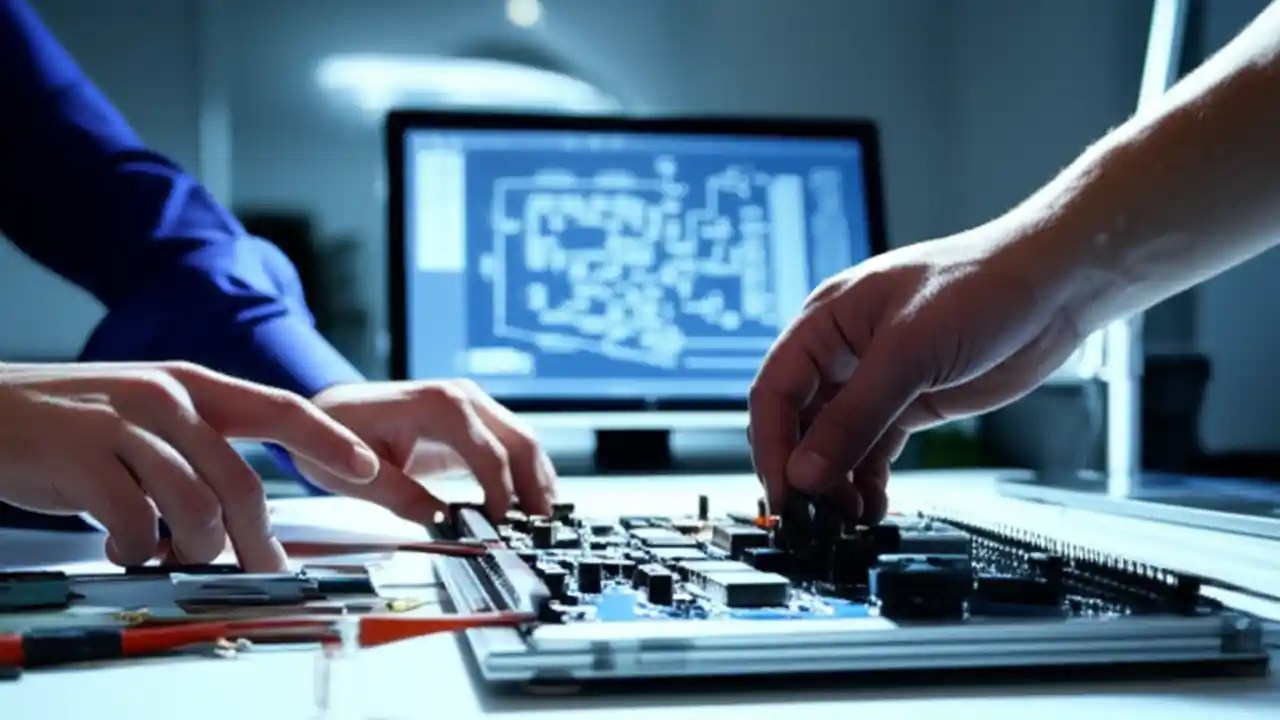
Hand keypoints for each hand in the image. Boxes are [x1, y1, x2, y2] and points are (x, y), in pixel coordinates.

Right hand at [0, 362, 379, 570]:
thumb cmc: (68, 420)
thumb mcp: (143, 411)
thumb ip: (198, 445)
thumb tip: (245, 511)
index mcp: (190, 385)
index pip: (280, 410)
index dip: (331, 441)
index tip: (371, 469)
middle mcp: (166, 399)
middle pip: (243, 483)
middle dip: (258, 541)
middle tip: (263, 571)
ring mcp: (125, 426)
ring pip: (195, 510)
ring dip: (189, 548)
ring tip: (161, 549)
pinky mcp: (83, 458)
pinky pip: (137, 526)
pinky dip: (135, 549)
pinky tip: (116, 542)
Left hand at [292, 380, 556, 522]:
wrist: (331, 408)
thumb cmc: (338, 433)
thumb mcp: (356, 472)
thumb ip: (399, 495)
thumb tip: (442, 520)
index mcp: (440, 406)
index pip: (492, 453)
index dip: (503, 495)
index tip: (502, 528)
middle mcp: (464, 398)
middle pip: (522, 442)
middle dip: (536, 488)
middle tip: (541, 529)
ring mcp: (472, 406)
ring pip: (524, 441)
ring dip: (537, 480)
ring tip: (540, 521)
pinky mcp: (471, 421)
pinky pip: (509, 445)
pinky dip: (523, 473)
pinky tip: (525, 503)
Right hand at [748, 228, 1086, 522]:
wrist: (1053, 286)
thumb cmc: (981, 285)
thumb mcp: (909, 351)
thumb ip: (855, 416)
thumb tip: (806, 471)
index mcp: (825, 322)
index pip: (775, 391)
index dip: (773, 444)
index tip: (785, 491)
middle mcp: (843, 352)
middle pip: (799, 422)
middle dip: (805, 469)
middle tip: (816, 514)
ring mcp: (875, 380)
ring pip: (835, 442)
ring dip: (837, 482)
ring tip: (849, 517)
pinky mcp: (908, 403)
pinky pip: (872, 449)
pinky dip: (867, 480)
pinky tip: (872, 504)